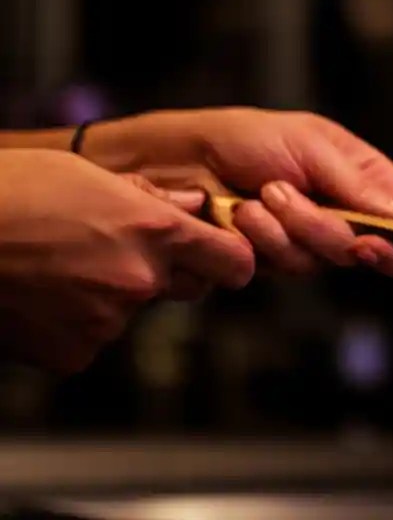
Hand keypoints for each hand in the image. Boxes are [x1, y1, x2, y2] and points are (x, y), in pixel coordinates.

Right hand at [0, 150, 253, 373]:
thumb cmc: (8, 194)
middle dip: (163, 272)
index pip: (235, 262)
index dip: (230, 260)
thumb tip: (191, 204)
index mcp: (153, 231)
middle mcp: (139, 279)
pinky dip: (71, 324)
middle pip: (184, 287)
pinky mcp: (73, 353)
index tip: (223, 258)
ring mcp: (106, 321)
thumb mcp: (84, 174)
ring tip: (56, 267)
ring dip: (108, 295)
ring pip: (129, 310)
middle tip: (112, 252)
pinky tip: (39, 296)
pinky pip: (90, 339)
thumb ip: (148, 196)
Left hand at [86, 108, 392, 291]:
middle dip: (342, 233)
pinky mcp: (273, 261)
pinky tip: (239, 215)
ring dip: (289, 228)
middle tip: (308, 207)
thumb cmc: (242, 137)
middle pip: (379, 250)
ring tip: (257, 197)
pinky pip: (285, 268)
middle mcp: (345, 213)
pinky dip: (261, 241)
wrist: (171, 162)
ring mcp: (309, 241)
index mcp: (365, 177)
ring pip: (327, 261)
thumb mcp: (311, 145)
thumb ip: (361, 185)